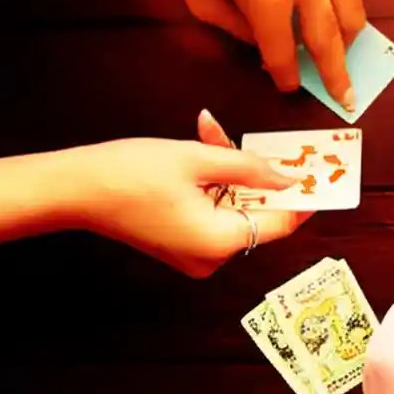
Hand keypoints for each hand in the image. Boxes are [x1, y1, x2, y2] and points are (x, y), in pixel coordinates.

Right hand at [72, 110, 308, 276]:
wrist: (73, 188)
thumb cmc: (130, 172)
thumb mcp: (198, 160)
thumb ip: (250, 169)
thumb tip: (288, 180)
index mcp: (219, 242)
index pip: (279, 224)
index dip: (301, 198)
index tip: (320, 177)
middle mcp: (210, 258)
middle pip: (253, 212)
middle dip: (252, 172)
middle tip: (247, 137)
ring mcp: (194, 256)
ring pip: (232, 207)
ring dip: (228, 171)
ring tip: (208, 135)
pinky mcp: (180, 246)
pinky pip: (211, 213)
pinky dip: (211, 185)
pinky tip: (199, 152)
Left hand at [151, 0, 365, 102]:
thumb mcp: (204, 3)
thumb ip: (244, 33)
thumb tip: (271, 49)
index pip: (287, 53)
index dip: (287, 77)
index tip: (290, 88)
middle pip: (330, 39)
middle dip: (337, 74)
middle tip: (347, 97)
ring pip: (351, 8)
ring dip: (348, 37)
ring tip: (343, 54)